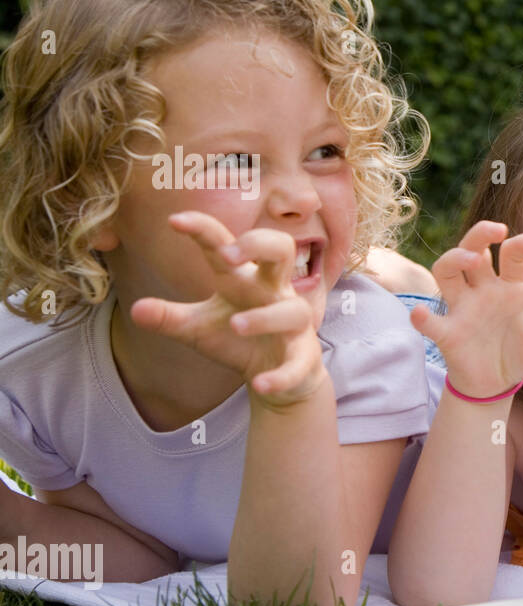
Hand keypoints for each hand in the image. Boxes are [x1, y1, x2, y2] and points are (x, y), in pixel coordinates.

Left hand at [130, 211, 324, 406]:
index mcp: (245, 278)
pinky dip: (281, 374)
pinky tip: (259, 385)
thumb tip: (135, 309)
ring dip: (265, 316)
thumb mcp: (198, 327)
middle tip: (228, 255)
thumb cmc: (238, 340)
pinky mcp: (303, 357)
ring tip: (234, 325)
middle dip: (259, 245)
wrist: (279, 378)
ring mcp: (293, 323)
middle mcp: (273, 292)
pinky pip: (299, 362)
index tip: (174, 221)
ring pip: (291, 310)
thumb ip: (170, 317)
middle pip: (282, 249)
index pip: (226, 244)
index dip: (204, 229)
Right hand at [409, 221, 522, 397]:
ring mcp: (463, 308)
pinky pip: (431, 321)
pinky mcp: (447, 332)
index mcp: (511, 287)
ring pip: (447, 271)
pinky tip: (420, 315)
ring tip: (471, 259)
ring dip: (454, 260)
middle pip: (474, 248)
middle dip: (480, 235)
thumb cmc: (519, 354)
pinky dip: (423, 318)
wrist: (494, 382)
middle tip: (495, 229)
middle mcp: (484, 290)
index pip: (513, 254)